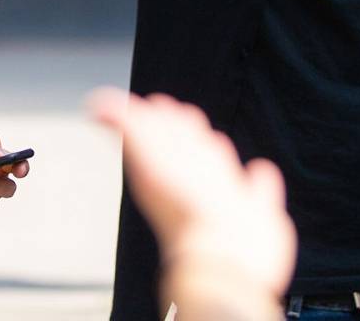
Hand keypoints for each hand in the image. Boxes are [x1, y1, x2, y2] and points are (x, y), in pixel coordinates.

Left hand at [89, 90, 294, 304]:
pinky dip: (261, 183)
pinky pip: (257, 194)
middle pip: (188, 152)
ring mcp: (224, 203)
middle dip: (185, 133)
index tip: (155, 104)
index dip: (157, 119)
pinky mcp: (254, 218)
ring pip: (221, 172)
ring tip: (214, 143)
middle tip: (180, 114)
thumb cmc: (187, 209)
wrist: (223, 255)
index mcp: (166, 172)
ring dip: (218, 155)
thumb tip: (98, 105)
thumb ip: (128, 127)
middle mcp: (192, 186)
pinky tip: (260, 175)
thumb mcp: (149, 156)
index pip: (160, 137)